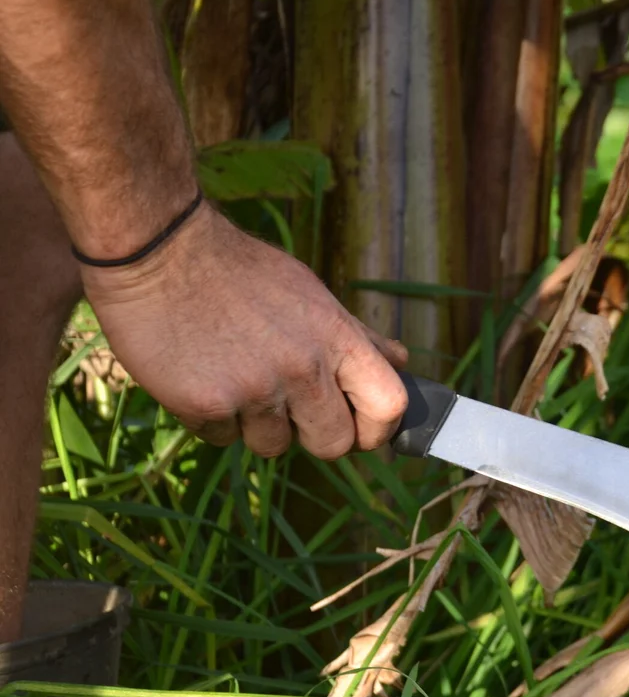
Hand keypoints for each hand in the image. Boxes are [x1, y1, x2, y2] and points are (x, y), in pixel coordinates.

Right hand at [82, 206, 409, 458]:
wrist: (159, 250)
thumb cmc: (240, 273)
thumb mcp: (311, 294)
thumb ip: (357, 337)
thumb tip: (402, 362)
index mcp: (335, 338)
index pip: (389, 406)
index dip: (380, 429)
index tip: (363, 429)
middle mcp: (302, 367)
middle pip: (334, 445)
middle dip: (314, 435)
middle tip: (289, 408)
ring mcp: (254, 389)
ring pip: (273, 446)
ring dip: (255, 425)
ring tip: (235, 377)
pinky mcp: (204, 404)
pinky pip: (221, 438)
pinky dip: (211, 417)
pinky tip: (200, 375)